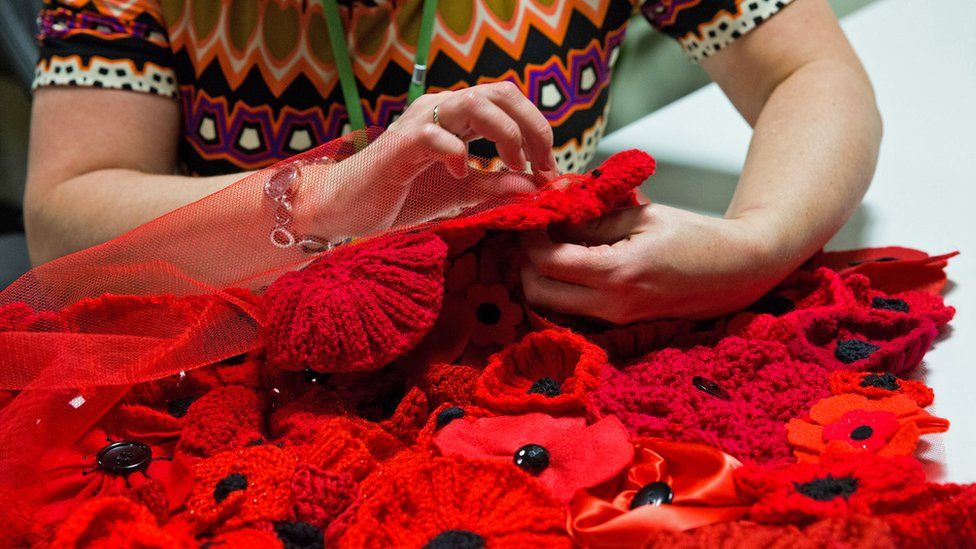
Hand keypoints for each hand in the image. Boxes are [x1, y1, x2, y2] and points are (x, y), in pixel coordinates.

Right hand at [301, 82, 557, 237]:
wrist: (346, 207)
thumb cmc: (400, 195)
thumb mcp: (461, 193)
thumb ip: (496, 185)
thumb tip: (538, 186)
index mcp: (458, 117)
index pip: (510, 101)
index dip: (538, 129)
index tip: (548, 169)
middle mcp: (441, 109)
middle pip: (502, 93)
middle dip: (533, 128)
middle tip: (540, 166)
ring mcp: (421, 122)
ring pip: (476, 104)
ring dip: (506, 136)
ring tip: (511, 167)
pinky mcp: (402, 145)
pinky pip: (438, 136)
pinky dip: (459, 155)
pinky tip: (460, 176)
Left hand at [520, 203, 793, 323]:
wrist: (738, 271)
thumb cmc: (697, 237)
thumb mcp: (643, 215)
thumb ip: (594, 217)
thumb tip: (555, 209)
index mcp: (617, 274)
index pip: (547, 261)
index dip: (530, 236)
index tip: (533, 214)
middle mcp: (611, 306)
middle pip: (537, 292)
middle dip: (525, 261)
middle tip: (536, 232)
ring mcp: (615, 320)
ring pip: (551, 305)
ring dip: (541, 276)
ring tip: (554, 243)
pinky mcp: (620, 324)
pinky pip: (574, 309)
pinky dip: (563, 287)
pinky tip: (575, 260)